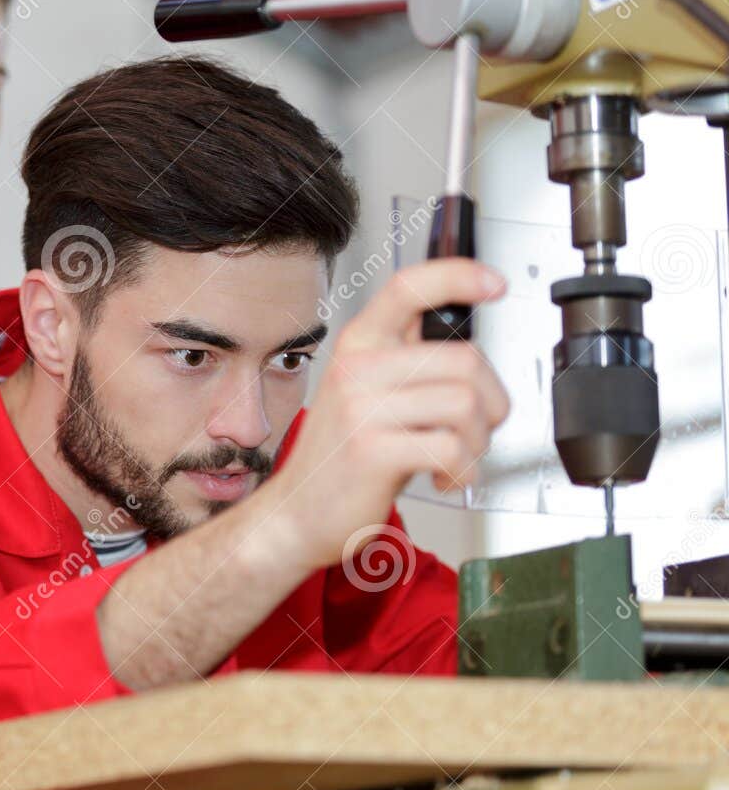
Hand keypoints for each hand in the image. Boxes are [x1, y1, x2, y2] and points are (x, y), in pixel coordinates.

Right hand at [266, 258, 509, 569]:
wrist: (296, 513)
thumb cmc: (339, 458)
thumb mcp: (365, 394)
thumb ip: (405, 362)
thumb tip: (467, 343)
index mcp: (358, 346)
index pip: (408, 288)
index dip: (458, 276)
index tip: (493, 284)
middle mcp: (358, 368)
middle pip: (464, 361)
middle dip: (491, 403)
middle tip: (477, 429)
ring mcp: (362, 408)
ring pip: (465, 406)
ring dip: (477, 443)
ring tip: (456, 458)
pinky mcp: (372, 451)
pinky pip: (451, 449)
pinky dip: (462, 471)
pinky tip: (444, 478)